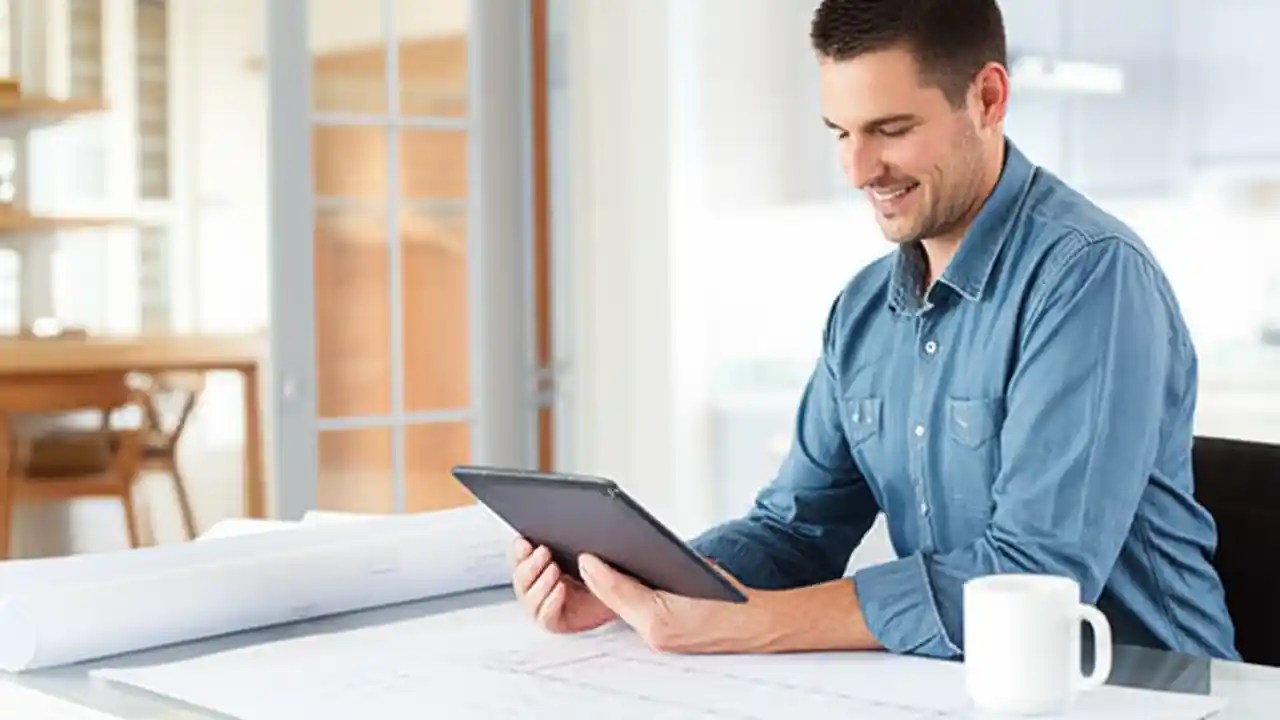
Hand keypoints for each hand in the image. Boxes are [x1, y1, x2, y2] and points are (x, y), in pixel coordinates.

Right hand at [509, 538, 616, 633]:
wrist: (622, 595)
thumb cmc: (605, 572)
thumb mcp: (589, 551)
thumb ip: (573, 543)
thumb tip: (559, 528)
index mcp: (541, 564)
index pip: (520, 557)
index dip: (519, 551)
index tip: (524, 543)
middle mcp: (540, 585)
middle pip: (520, 578)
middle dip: (529, 565)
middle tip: (543, 552)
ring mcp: (546, 605)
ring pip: (528, 599)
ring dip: (539, 584)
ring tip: (554, 570)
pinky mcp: (557, 623)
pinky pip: (545, 618)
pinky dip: (549, 604)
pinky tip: (559, 590)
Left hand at [577, 553, 769, 653]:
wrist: (755, 626)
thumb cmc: (731, 597)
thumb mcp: (695, 570)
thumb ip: (659, 564)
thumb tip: (629, 553)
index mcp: (661, 618)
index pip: (618, 591)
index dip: (599, 571)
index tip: (585, 556)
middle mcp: (655, 633)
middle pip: (614, 601)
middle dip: (597, 580)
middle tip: (583, 558)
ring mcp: (658, 640)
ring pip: (621, 610)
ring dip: (606, 590)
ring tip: (595, 568)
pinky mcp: (662, 640)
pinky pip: (634, 616)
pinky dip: (623, 599)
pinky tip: (617, 583)